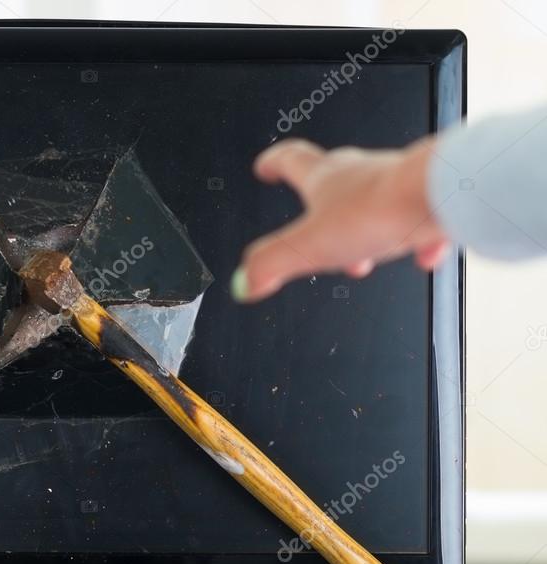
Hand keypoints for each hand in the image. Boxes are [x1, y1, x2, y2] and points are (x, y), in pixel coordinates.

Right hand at [231, 138, 449, 301]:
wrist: (441, 196)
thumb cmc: (379, 209)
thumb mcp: (308, 246)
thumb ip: (271, 263)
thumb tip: (246, 280)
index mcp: (324, 178)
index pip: (291, 159)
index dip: (275, 162)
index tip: (267, 166)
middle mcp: (360, 174)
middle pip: (332, 181)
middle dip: (319, 205)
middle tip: (313, 227)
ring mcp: (397, 184)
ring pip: (374, 202)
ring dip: (363, 227)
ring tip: (363, 255)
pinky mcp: (431, 199)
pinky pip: (420, 218)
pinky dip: (416, 239)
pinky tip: (421, 257)